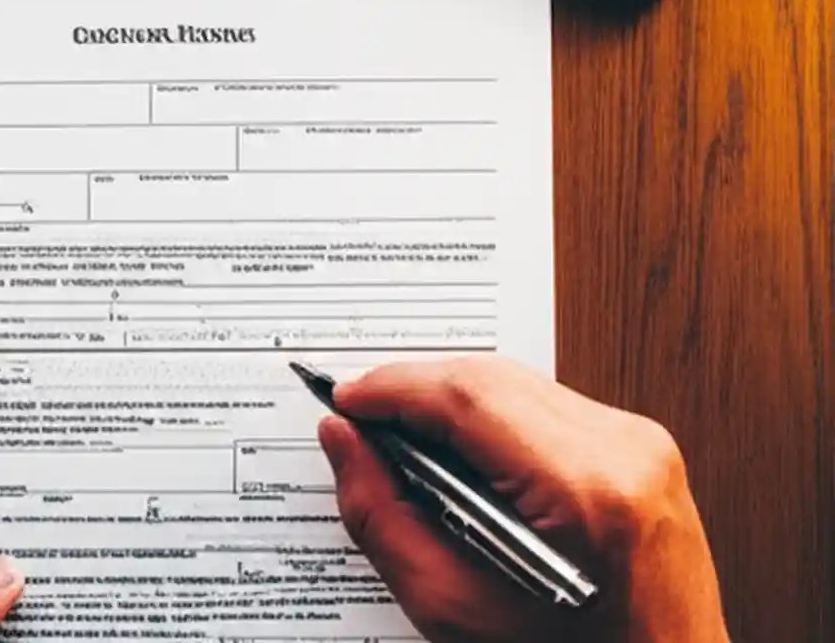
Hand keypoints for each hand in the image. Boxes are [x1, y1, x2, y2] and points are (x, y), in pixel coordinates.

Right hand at [319, 356, 728, 642]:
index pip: (467, 397)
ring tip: (404, 445)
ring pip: (514, 381)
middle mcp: (624, 451)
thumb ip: (383, 516)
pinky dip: (488, 418)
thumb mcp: (454, 608)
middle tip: (361, 424)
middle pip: (489, 376)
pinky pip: (543, 403)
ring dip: (448, 402)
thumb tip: (344, 442)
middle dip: (413, 389)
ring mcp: (640, 443)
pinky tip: (458, 455)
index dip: (393, 389)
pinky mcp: (639, 446)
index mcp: (586, 492)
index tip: (345, 400)